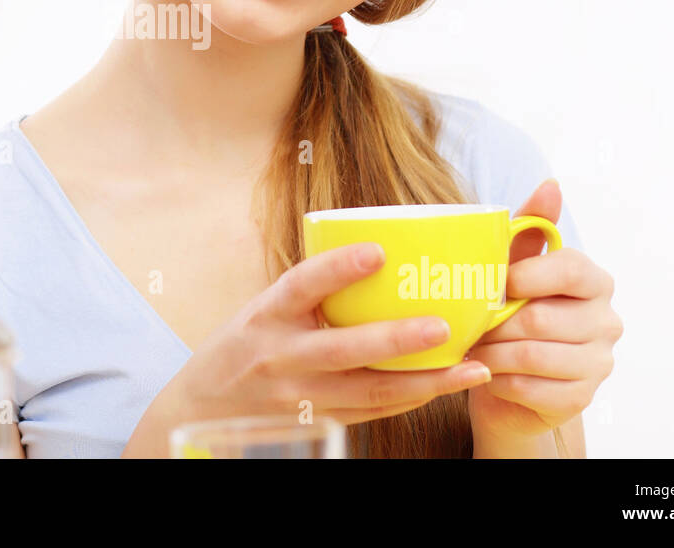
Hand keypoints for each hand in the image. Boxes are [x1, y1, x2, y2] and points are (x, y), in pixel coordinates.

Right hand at [123, 241, 494, 456]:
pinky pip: (372, 413)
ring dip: (426, 381)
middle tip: (443, 326)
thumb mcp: (262, 309)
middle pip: (344, 349)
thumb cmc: (245, 345)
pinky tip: (444, 385)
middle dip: (397, 340)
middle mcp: (280, 357)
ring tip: (471, 366)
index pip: (300, 285)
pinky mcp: (317, 422)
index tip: (377, 250)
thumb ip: (309, 292)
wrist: (202, 409)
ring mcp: (299, 397)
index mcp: (266, 315)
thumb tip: (382, 253)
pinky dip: (411, 399)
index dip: (337, 268)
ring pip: (370, 392)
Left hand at [466, 178, 622, 445]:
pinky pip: (530, 388)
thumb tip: (551, 185)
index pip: (569, 269)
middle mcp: (606, 321)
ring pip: (533, 355)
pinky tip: (485, 373)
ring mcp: (598, 362)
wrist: (510, 373)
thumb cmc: (512, 309)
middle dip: (496, 322)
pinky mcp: (579, 398)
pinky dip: (499, 380)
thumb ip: (530, 226)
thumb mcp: (515, 264)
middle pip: (543, 318)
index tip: (496, 282)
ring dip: (491, 352)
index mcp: (594, 281)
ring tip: (469, 346)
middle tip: (467, 322)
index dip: (526, 275)